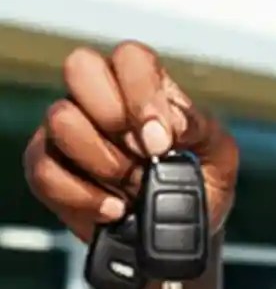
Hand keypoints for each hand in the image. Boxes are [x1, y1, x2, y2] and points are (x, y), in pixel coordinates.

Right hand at [23, 41, 239, 242]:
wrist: (180, 232)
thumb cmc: (200, 183)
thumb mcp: (219, 154)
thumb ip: (201, 128)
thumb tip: (173, 122)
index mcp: (145, 84)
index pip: (131, 56)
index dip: (142, 94)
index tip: (162, 140)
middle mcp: (100, 97)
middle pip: (81, 66)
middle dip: (114, 114)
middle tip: (142, 153)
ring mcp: (68, 129)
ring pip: (61, 119)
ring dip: (104, 161)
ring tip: (133, 184)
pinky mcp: (46, 166)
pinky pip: (43, 171)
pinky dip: (83, 197)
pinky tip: (114, 208)